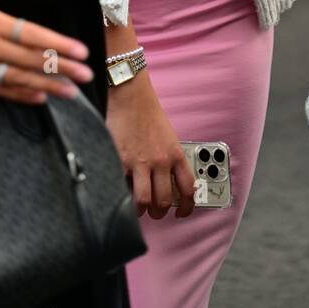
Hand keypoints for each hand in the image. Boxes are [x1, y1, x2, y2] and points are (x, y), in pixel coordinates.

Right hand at [0, 0, 92, 103]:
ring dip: (48, 85)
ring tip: (70, 90)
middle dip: (63, 68)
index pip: (33, 36)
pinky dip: (21, 95)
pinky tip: (40, 97)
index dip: (60, 45)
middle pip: (32, 59)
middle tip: (87, 74)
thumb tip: (33, 33)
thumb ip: (3, 20)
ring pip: (19, 78)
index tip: (82, 51)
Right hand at [106, 71, 196, 219]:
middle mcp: (160, 160)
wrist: (131, 94)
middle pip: (163, 200)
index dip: (186, 206)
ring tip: (137, 209)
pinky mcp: (120, 161)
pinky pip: (122, 189)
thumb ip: (168, 159)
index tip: (182, 212)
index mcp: (175, 154)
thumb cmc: (147, 112)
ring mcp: (140, 162)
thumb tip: (166, 182)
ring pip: (144, 201)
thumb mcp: (167, 136)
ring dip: (141, 210)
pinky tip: (120, 195)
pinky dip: (121, 196)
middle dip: (159, 212)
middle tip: (154, 212)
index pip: (187, 189)